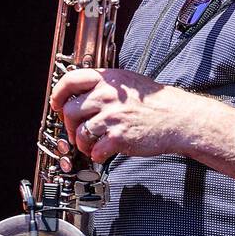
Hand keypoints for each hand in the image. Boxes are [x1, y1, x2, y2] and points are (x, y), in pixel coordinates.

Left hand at [49, 68, 185, 162]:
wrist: (178, 118)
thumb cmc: (156, 102)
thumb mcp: (128, 83)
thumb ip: (105, 86)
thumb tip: (81, 95)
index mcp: (108, 80)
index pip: (71, 80)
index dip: (58, 93)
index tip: (56, 103)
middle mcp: (107, 96)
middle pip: (69, 110)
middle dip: (70, 125)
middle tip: (78, 131)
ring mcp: (112, 117)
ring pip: (79, 133)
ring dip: (82, 143)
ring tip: (92, 145)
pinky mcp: (118, 137)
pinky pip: (94, 150)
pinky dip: (97, 155)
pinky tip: (105, 152)